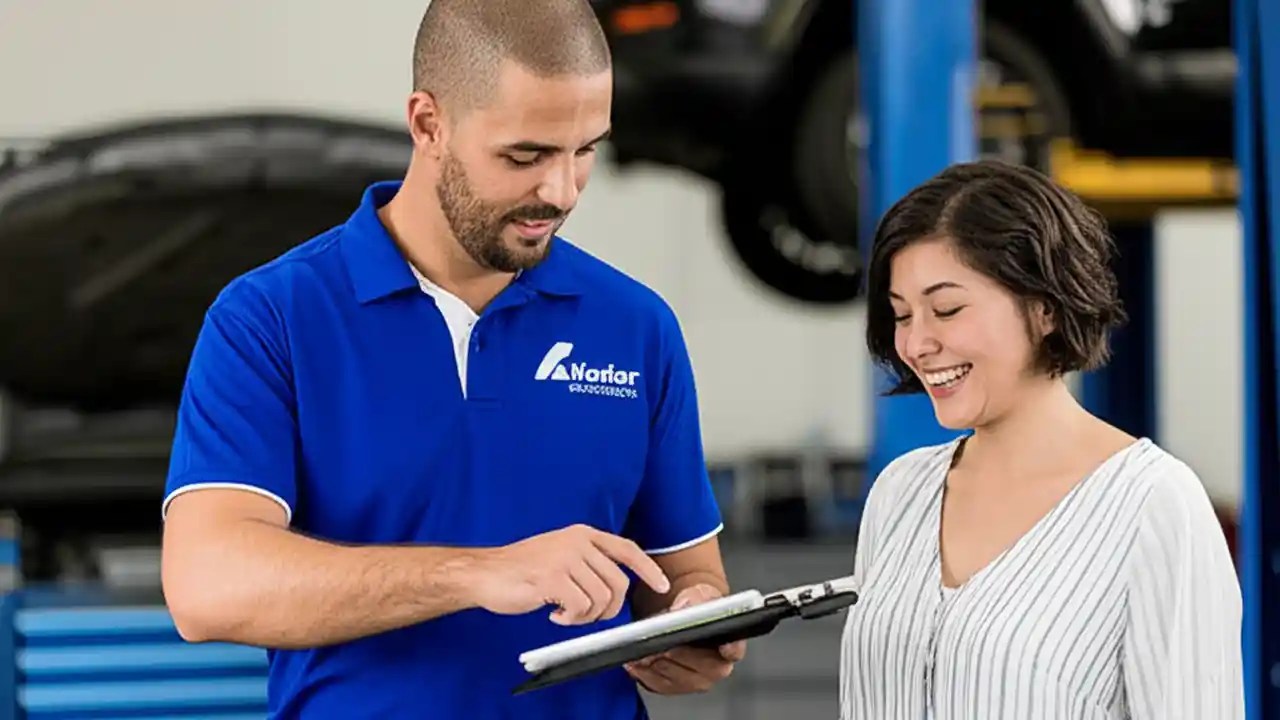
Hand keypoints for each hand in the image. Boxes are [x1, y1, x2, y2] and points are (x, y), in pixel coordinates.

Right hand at [469, 524, 669, 624]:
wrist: (484, 573)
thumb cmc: (521, 569)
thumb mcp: (560, 553)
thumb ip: (588, 563)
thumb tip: (615, 587)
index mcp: (582, 534)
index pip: (627, 549)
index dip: (649, 569)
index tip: (662, 585)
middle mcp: (577, 542)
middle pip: (618, 583)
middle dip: (609, 609)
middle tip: (589, 615)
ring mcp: (565, 559)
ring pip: (600, 599)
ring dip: (586, 617)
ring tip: (565, 613)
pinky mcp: (552, 579)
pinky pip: (581, 609)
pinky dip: (571, 620)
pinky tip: (554, 614)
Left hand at [624, 583, 746, 693]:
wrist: (684, 619)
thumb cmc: (697, 609)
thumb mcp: (699, 595)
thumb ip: (695, 599)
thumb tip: (682, 609)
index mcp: (730, 644)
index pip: (734, 649)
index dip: (728, 648)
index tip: (719, 644)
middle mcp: (717, 668)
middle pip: (700, 668)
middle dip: (676, 655)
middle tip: (661, 644)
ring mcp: (696, 681)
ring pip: (676, 679)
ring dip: (657, 665)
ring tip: (642, 651)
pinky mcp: (675, 687)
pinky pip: (658, 685)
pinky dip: (644, 673)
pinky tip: (636, 661)